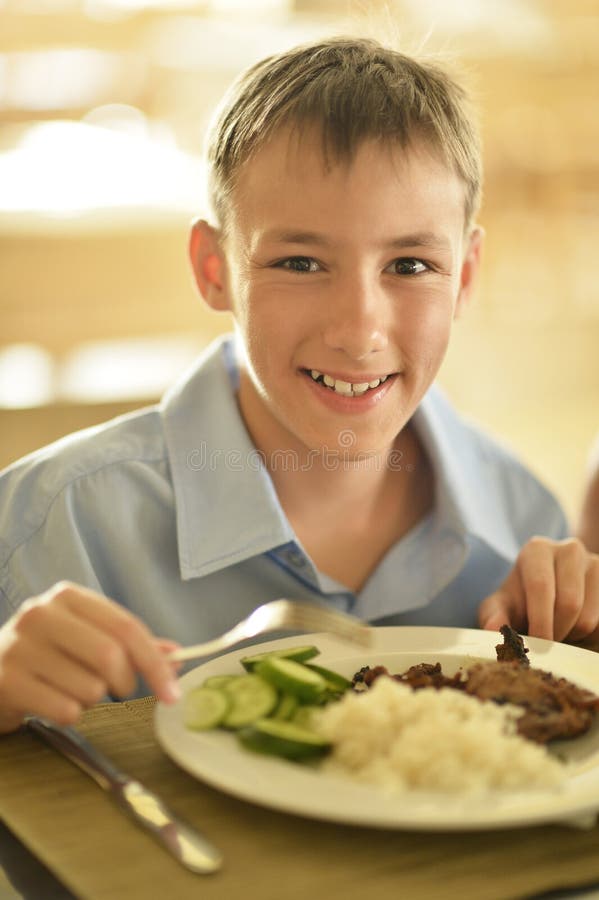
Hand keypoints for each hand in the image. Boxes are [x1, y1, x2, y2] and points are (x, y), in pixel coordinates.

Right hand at [0, 581, 181, 733]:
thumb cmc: (44, 655)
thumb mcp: (85, 638)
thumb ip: (129, 645)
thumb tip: (175, 657)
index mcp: (68, 597)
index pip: (126, 627)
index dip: (156, 663)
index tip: (172, 692)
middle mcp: (41, 614)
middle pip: (111, 656)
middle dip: (124, 682)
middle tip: (115, 689)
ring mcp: (20, 647)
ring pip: (90, 687)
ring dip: (91, 699)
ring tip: (68, 689)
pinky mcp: (7, 681)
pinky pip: (65, 710)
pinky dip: (68, 714)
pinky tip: (50, 702)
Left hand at [478, 537, 598, 642]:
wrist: (550, 595)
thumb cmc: (521, 601)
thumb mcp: (501, 607)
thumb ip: (494, 616)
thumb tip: (493, 628)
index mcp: (537, 550)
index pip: (541, 587)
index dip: (540, 622)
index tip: (538, 645)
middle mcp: (570, 549)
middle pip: (569, 604)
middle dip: (556, 633)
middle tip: (546, 644)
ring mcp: (596, 563)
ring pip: (589, 618)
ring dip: (574, 636)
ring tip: (560, 631)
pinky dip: (590, 637)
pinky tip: (577, 629)